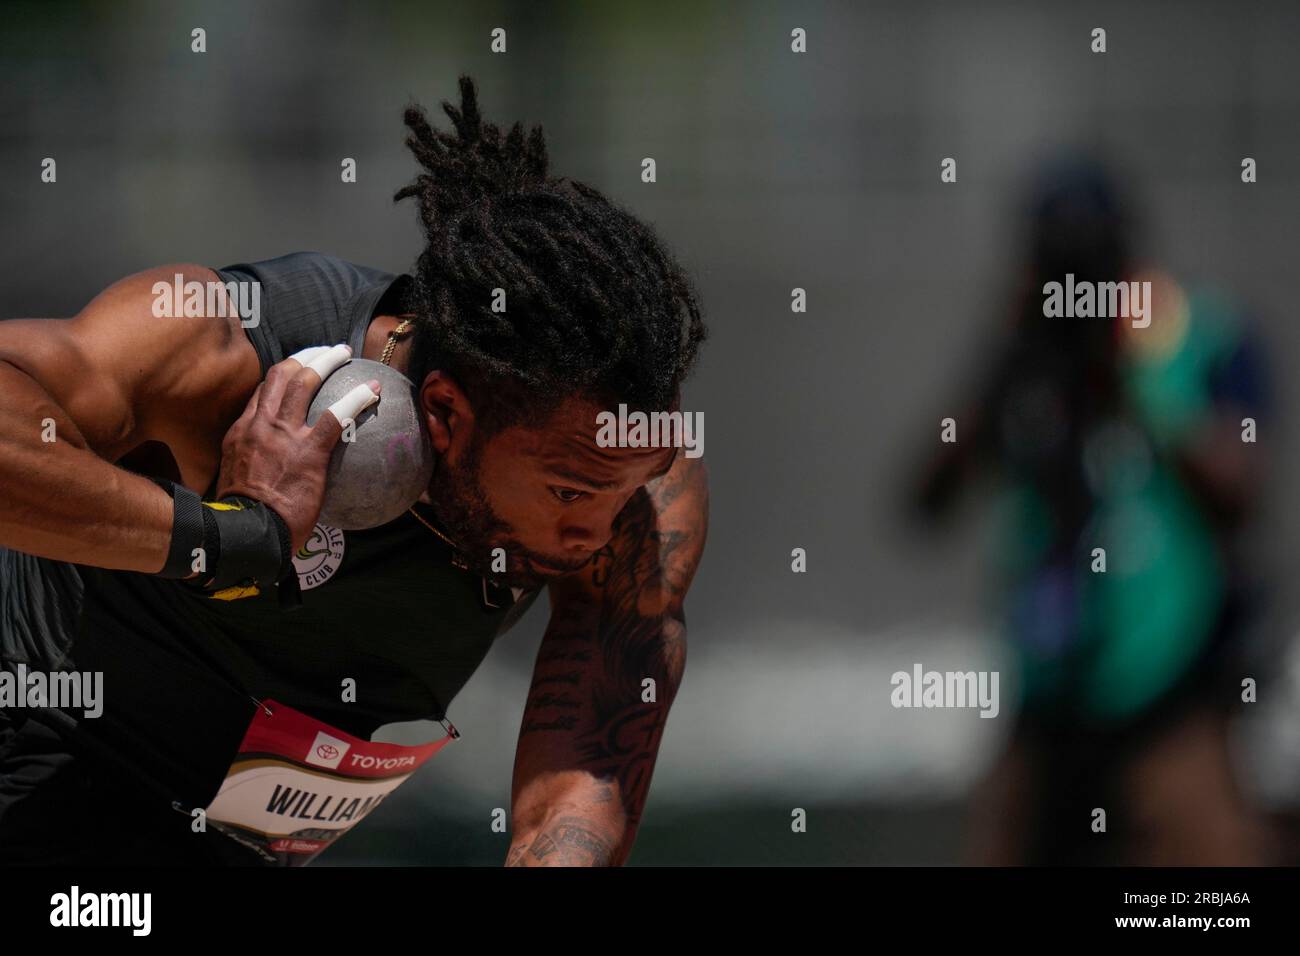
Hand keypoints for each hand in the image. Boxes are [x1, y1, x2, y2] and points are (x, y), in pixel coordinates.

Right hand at [216, 344, 379, 550]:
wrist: (248, 531)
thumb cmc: (247, 517)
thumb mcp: (238, 480)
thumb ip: (253, 464)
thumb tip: (271, 471)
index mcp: (241, 432)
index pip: (261, 393)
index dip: (280, 376)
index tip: (295, 370)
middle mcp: (260, 425)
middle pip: (281, 376)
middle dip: (303, 357)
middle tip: (323, 352)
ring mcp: (284, 435)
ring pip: (305, 381)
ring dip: (326, 361)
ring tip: (344, 353)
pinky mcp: (309, 450)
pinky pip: (338, 415)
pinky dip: (357, 397)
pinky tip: (374, 389)